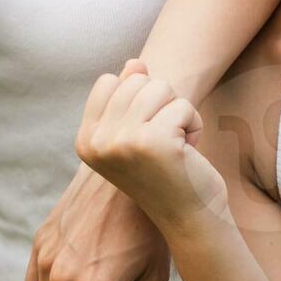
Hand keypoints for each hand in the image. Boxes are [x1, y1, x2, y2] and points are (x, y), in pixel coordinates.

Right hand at [75, 59, 229, 241]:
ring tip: (176, 145)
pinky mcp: (154, 141)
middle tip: (165, 142)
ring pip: (160, 87)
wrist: (189, 218)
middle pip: (137, 81)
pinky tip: (188, 153)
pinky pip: (183, 106)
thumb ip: (129, 97)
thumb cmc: (166, 172)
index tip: (144, 134)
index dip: (136, 100)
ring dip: (179, 113)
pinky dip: (194, 125)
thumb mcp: (138, 133)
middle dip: (161, 105)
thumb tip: (135, 63)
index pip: (108, 82)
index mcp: (86, 140)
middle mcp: (98, 142)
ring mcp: (123, 141)